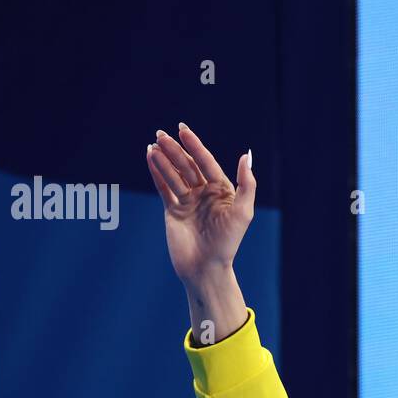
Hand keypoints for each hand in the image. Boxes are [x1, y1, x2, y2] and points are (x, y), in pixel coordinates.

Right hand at [147, 123, 254, 287]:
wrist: (206, 268)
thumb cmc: (228, 242)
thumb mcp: (243, 213)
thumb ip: (247, 184)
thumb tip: (246, 155)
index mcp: (222, 191)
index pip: (206, 162)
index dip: (195, 145)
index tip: (183, 130)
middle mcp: (205, 193)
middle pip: (188, 166)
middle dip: (175, 150)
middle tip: (161, 134)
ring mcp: (188, 201)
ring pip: (174, 174)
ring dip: (164, 159)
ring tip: (153, 145)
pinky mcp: (174, 210)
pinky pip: (164, 187)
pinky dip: (157, 173)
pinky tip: (150, 158)